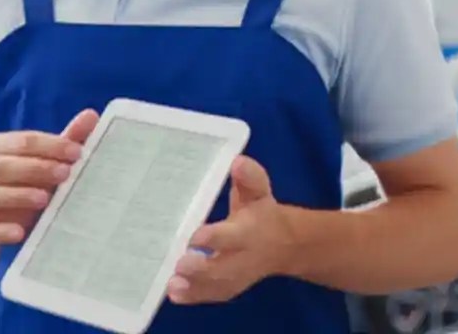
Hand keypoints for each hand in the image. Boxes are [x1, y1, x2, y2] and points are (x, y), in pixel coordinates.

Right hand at [0, 109, 99, 244]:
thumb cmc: (27, 183)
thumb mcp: (46, 162)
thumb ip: (66, 140)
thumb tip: (91, 115)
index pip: (22, 141)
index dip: (50, 145)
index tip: (77, 152)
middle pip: (2, 165)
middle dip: (35, 168)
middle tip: (65, 174)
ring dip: (16, 195)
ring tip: (44, 199)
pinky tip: (19, 232)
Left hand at [167, 156, 294, 304]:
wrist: (284, 244)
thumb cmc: (261, 211)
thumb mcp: (259, 191)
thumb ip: (250, 177)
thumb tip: (237, 162)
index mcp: (250, 230)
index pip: (233, 236)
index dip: (216, 238)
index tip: (196, 236)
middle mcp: (244, 257)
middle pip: (225, 268)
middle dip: (203, 269)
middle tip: (180, 264)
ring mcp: (238, 275)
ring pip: (218, 285)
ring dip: (195, 287)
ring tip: (173, 285)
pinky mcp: (230, 286)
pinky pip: (214, 294)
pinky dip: (195, 296)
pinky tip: (175, 293)